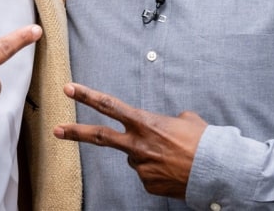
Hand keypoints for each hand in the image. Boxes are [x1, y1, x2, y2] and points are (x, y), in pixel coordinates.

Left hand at [53, 83, 206, 198]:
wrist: (218, 170)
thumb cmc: (205, 142)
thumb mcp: (187, 120)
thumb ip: (170, 120)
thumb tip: (170, 124)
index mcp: (145, 123)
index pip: (110, 106)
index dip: (88, 96)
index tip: (69, 89)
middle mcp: (138, 145)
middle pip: (100, 137)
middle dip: (75, 132)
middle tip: (56, 130)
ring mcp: (141, 167)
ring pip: (135, 158)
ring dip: (148, 156)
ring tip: (172, 156)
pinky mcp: (148, 184)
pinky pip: (148, 175)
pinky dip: (158, 172)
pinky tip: (174, 170)